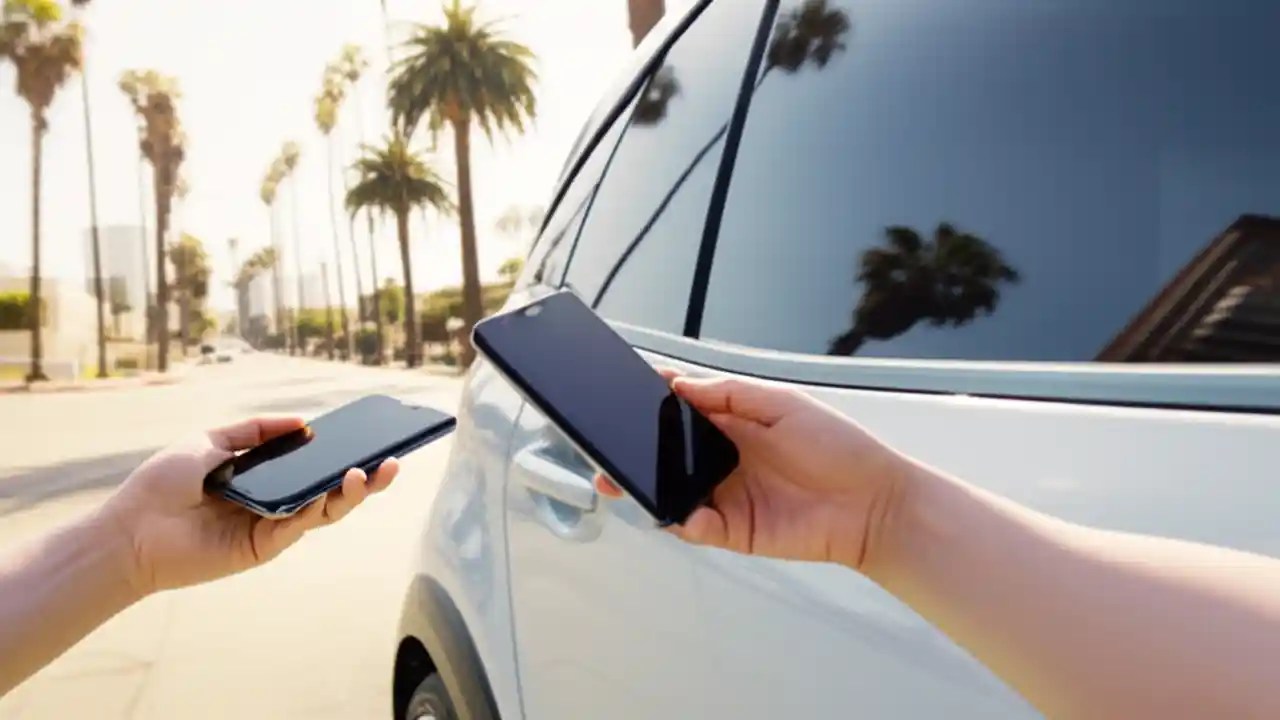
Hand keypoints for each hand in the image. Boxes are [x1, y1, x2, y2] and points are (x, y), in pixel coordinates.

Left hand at [100, 416, 399, 594]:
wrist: (131, 529)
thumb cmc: (162, 484)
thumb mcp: (209, 440)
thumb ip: (254, 431)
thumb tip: (303, 423)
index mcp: (264, 477)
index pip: (312, 464)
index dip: (341, 451)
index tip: (368, 435)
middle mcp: (274, 502)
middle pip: (329, 489)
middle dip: (365, 476)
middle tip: (393, 459)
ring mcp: (272, 526)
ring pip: (324, 510)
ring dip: (352, 492)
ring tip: (371, 472)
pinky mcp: (263, 547)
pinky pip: (299, 525)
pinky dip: (318, 508)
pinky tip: (332, 489)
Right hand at [596, 374, 910, 569]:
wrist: (874, 504)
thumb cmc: (840, 448)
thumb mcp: (783, 403)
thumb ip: (730, 394)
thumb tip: (680, 384)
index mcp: (734, 423)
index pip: (681, 410)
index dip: (653, 403)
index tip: (624, 395)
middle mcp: (723, 459)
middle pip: (665, 453)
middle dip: (634, 450)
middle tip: (608, 446)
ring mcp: (726, 495)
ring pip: (670, 491)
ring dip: (645, 486)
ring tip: (624, 479)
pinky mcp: (734, 530)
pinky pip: (694, 525)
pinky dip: (680, 520)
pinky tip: (679, 511)